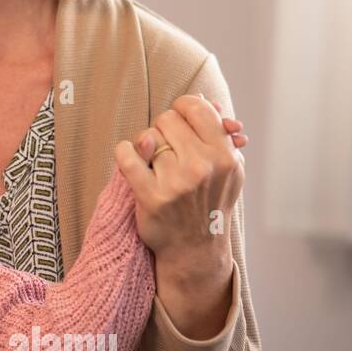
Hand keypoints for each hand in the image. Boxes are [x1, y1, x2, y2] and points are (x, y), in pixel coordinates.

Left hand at [114, 95, 246, 337]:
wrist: (195, 247)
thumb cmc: (209, 201)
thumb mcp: (228, 168)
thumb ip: (221, 133)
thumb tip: (210, 103)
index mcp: (224, 155)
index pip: (195, 107)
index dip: (183, 108)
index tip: (179, 121)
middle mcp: (202, 166)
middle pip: (167, 119)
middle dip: (164, 129)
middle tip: (169, 148)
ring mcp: (176, 182)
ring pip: (147, 136)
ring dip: (147, 146)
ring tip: (157, 164)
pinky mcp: (150, 196)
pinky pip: (126, 156)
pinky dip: (124, 151)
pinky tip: (129, 156)